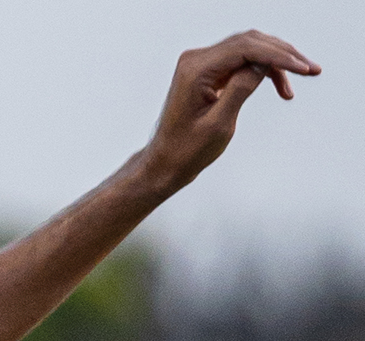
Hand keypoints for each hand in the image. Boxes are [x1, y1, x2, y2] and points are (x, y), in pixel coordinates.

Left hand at [140, 30, 319, 196]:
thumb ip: (241, 88)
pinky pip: (241, 61)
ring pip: (248, 49)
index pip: (245, 48)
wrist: (165, 162)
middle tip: (311, 70)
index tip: (304, 68)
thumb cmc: (187, 149)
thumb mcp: (220, 123)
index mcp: (195, 70)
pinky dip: (263, 70)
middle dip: (283, 54)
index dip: (279, 56)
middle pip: (249, 42)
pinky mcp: (206, 72)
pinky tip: (281, 86)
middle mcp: (195, 60)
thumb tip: (263, 64)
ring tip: (298, 81)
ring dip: (276, 62)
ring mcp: (200, 64)